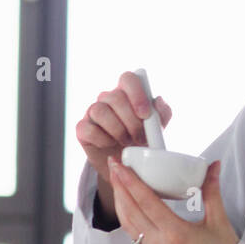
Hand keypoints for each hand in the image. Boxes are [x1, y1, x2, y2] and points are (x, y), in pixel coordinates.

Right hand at [76, 72, 172, 218]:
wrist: (128, 165)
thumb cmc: (143, 141)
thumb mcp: (158, 128)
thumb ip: (162, 113)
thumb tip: (158, 99)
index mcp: (128, 94)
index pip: (128, 78)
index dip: (137, 93)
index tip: (145, 114)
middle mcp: (108, 99)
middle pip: (115, 97)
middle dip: (131, 121)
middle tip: (140, 137)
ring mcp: (92, 112)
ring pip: (100, 110)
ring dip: (118, 130)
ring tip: (127, 141)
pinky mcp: (82, 128)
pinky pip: (88, 129)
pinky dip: (103, 140)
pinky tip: (111, 145)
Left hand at [107, 156, 240, 243]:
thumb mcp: (219, 220)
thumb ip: (212, 191)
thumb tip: (213, 166)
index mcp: (177, 233)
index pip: (146, 203)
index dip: (131, 182)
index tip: (121, 166)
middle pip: (130, 211)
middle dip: (120, 187)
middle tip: (114, 167)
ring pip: (128, 224)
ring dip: (120, 202)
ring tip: (117, 183)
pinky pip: (135, 234)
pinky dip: (128, 216)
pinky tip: (129, 205)